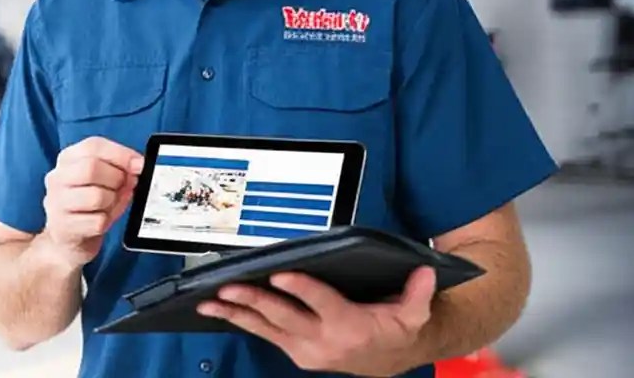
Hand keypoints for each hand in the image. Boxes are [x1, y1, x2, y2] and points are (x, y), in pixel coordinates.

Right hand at [41, 136, 143, 267]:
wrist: (67, 239)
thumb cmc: (88, 204)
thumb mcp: (101, 179)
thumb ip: (118, 168)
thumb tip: (137, 165)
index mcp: (67, 159)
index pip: (93, 146)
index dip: (121, 154)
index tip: (139, 164)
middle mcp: (57, 178)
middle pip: (91, 168)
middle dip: (117, 178)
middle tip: (124, 186)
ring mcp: (57, 203)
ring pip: (96, 196)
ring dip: (112, 202)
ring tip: (109, 205)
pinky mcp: (63, 227)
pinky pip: (98, 222)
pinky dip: (107, 222)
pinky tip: (100, 221)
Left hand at [197, 266, 437, 376]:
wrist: (388, 363)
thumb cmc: (396, 331)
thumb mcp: (414, 314)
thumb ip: (418, 293)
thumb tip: (425, 270)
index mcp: (350, 326)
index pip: (321, 303)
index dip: (301, 289)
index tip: (281, 274)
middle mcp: (323, 341)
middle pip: (283, 316)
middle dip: (254, 300)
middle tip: (229, 286)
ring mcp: (305, 349)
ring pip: (265, 328)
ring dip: (235, 313)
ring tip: (209, 301)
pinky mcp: (294, 351)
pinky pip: (263, 333)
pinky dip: (241, 320)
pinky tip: (220, 309)